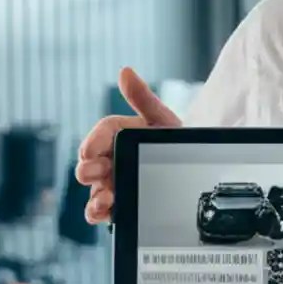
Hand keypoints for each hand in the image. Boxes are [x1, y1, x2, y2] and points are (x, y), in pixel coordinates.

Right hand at [76, 67, 180, 224]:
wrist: (192, 169)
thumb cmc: (174, 141)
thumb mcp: (162, 119)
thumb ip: (143, 98)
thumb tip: (125, 71)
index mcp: (119, 135)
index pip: (101, 134)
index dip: (94, 141)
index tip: (91, 150)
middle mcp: (111, 159)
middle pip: (91, 163)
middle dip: (89, 169)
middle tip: (97, 171)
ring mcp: (112, 182)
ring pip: (94, 189)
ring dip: (95, 195)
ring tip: (105, 200)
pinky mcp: (117, 204)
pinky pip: (101, 209)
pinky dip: (97, 212)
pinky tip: (102, 212)